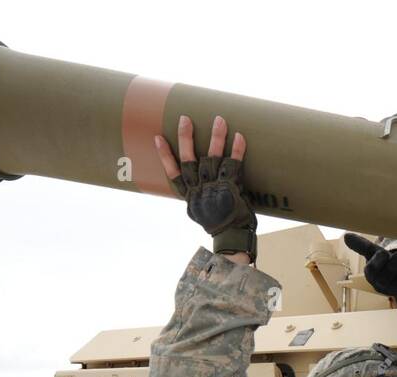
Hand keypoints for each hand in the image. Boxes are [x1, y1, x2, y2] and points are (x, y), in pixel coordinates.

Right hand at [155, 115, 256, 263]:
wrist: (233, 238)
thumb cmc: (219, 223)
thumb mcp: (202, 210)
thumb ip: (198, 196)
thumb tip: (192, 187)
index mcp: (190, 195)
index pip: (173, 173)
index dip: (165, 155)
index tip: (158, 138)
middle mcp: (199, 189)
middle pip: (190, 160)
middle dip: (186, 139)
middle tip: (185, 119)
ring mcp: (215, 188)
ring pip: (212, 158)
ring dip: (216, 137)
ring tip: (219, 120)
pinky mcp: (231, 188)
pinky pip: (233, 165)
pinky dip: (237, 151)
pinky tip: (239, 136)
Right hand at [343, 233, 396, 296]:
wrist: (393, 276)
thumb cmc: (381, 262)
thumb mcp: (371, 252)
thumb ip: (361, 245)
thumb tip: (346, 236)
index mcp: (370, 275)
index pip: (373, 267)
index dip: (381, 257)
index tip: (383, 253)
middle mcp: (380, 286)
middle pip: (392, 269)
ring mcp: (394, 291)